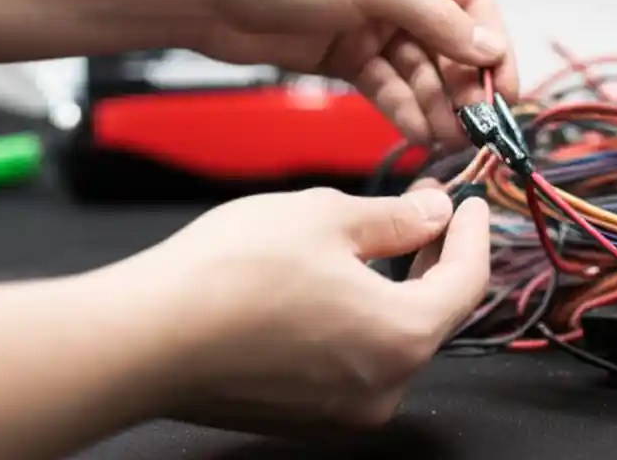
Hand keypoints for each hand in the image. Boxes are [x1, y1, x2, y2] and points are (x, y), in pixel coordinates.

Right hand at [128, 182, 489, 431]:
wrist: (143, 338)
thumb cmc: (229, 275)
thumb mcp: (328, 217)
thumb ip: (396, 219)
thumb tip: (433, 215)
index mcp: (403, 337)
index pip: (467, 281)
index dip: (473, 233)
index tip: (469, 203)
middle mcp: (382, 387)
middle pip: (432, 314)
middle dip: (434, 257)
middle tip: (427, 210)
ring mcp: (340, 410)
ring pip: (389, 337)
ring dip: (394, 286)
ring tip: (378, 237)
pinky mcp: (302, 414)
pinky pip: (351, 359)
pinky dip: (357, 318)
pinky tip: (335, 281)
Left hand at [181, 0, 517, 145]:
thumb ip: (437, 19)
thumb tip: (489, 48)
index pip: (471, 0)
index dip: (491, 46)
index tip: (503, 90)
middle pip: (447, 40)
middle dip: (462, 84)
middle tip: (477, 127)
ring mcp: (368, 19)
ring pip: (417, 69)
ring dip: (434, 104)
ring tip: (447, 141)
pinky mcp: (342, 53)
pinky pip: (385, 84)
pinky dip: (402, 108)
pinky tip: (417, 133)